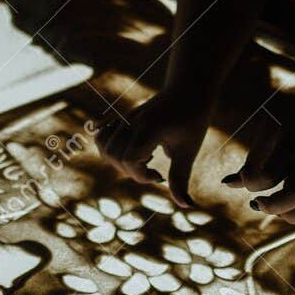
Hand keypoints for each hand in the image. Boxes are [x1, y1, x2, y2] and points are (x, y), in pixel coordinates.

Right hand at [96, 87, 213, 205]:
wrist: (188, 89)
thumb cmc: (192, 119)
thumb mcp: (189, 150)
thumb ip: (180, 178)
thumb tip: (186, 205)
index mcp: (149, 129)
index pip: (129, 159)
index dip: (140, 175)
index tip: (158, 176)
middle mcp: (132, 123)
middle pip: (113, 155)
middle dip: (130, 171)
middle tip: (151, 169)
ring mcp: (125, 119)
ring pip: (104, 146)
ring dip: (118, 161)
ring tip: (141, 159)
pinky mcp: (123, 119)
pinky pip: (102, 135)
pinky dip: (110, 148)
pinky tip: (131, 150)